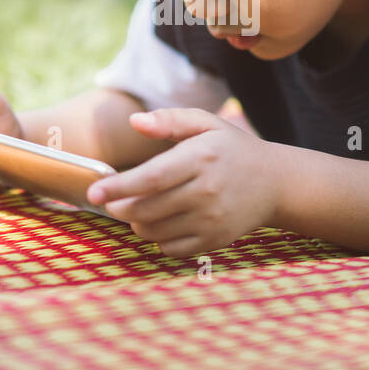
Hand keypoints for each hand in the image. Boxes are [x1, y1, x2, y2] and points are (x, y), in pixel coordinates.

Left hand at [85, 108, 279, 256]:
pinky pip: (170, 248)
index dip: (118, 187)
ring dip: (136, 222)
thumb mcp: (205, 124)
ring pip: (154, 231)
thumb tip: (134, 122)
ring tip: (140, 209)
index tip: (94, 192)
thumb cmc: (231, 149)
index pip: (151, 178)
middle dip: (119, 207)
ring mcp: (211, 220)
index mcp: (200, 158)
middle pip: (146, 209)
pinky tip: (162, 222)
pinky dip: (157, 238)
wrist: (274, 183)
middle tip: (112, 201)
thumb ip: (169, 120)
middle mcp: (207, 191)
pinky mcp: (214, 241)